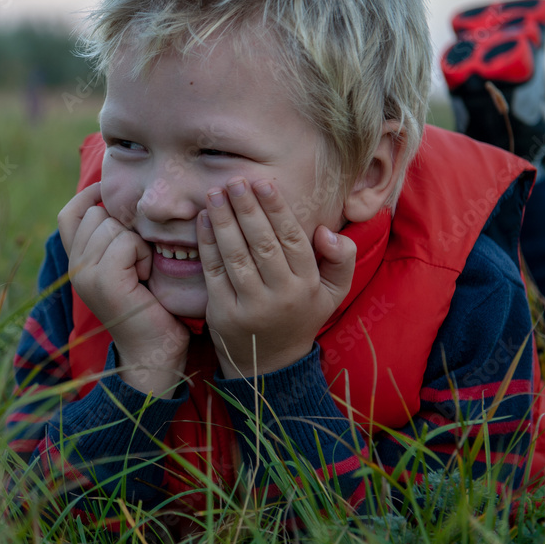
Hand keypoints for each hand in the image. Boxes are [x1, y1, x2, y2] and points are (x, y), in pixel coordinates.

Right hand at [58, 183, 188, 395]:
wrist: (154, 352)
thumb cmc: (150, 307)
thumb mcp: (125, 266)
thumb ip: (113, 239)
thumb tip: (115, 201)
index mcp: (77, 263)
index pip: (68, 214)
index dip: (88, 196)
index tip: (109, 193)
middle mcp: (74, 269)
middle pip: (95, 215)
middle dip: (123, 228)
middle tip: (136, 262)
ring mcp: (85, 275)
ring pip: (111, 226)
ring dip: (136, 243)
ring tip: (141, 272)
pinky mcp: (103, 281)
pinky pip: (125, 242)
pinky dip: (142, 255)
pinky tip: (145, 278)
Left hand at [197, 178, 355, 377]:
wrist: (270, 364)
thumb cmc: (300, 315)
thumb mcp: (333, 292)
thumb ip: (341, 259)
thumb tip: (326, 231)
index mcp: (308, 286)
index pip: (292, 239)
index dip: (277, 209)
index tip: (263, 183)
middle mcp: (280, 296)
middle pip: (262, 244)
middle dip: (247, 209)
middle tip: (235, 181)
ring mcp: (250, 306)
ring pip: (236, 255)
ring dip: (223, 221)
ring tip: (215, 194)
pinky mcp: (222, 313)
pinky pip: (214, 272)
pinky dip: (207, 244)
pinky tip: (203, 220)